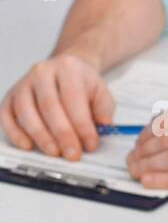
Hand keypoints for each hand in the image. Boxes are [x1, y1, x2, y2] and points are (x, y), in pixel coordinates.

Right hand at [0, 51, 114, 160]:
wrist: (66, 69)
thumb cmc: (83, 84)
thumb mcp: (101, 93)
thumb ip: (103, 111)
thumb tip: (103, 129)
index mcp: (67, 68)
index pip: (73, 99)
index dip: (82, 126)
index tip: (90, 145)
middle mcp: (42, 72)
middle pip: (49, 106)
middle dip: (62, 135)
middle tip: (72, 154)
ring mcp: (23, 83)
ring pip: (26, 112)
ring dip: (40, 136)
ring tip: (55, 152)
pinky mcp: (10, 95)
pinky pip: (6, 115)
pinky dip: (15, 133)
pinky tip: (27, 145)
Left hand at [126, 98, 167, 191]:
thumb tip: (159, 131)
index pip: (167, 120)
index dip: (145, 133)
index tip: (138, 142)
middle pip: (165, 140)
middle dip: (142, 152)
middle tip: (132, 159)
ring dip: (147, 166)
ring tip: (136, 171)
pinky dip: (163, 180)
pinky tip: (150, 182)